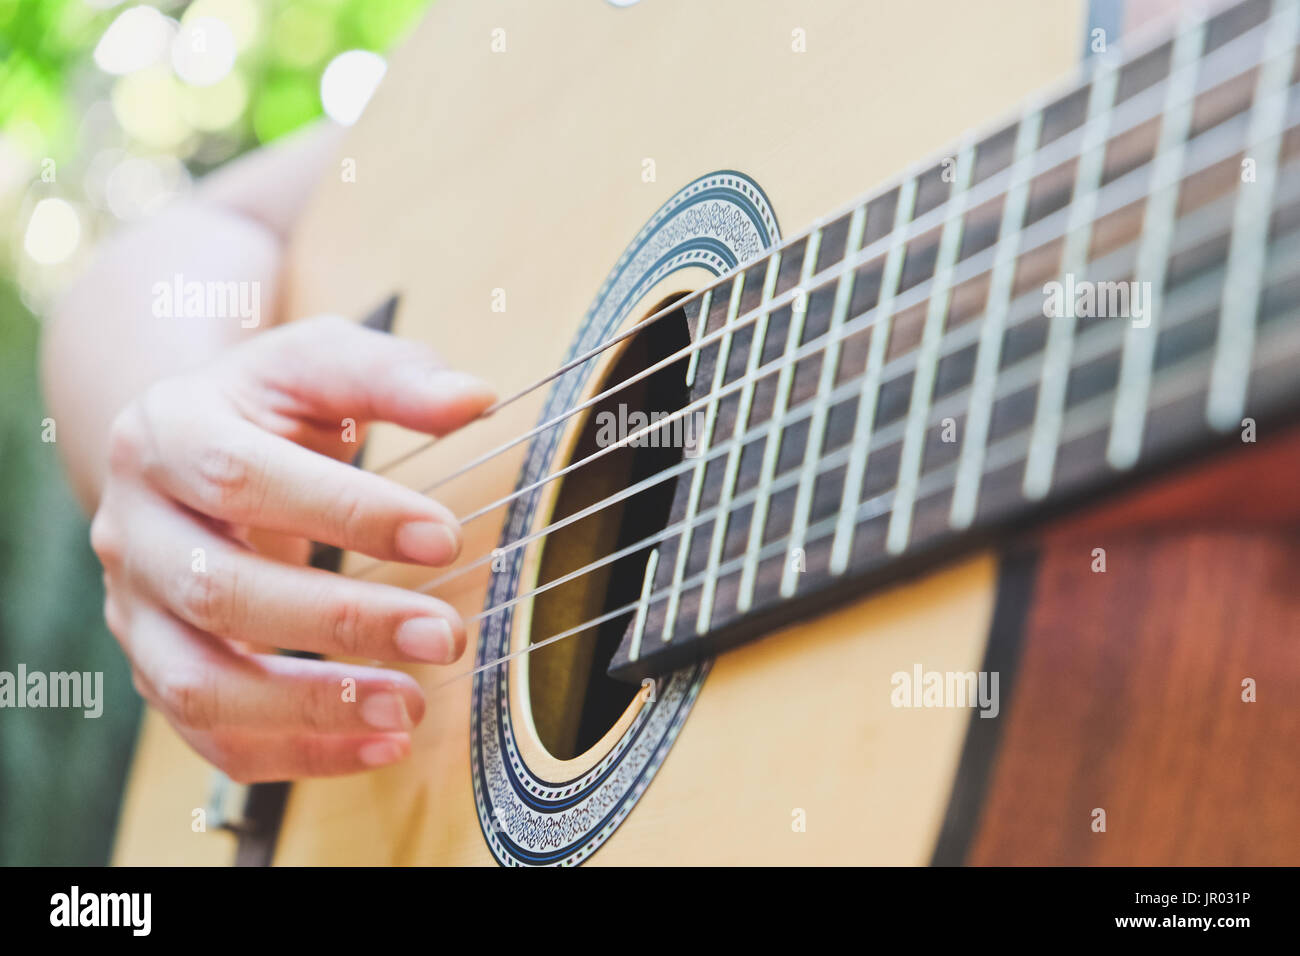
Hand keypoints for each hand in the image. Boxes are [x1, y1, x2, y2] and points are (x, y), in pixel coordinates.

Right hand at [89, 315, 494, 781]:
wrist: (187, 450)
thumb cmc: (265, 405)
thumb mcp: (319, 363)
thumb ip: (393, 374)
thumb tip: (474, 398)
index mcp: (165, 434)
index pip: (241, 479)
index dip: (344, 513)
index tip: (445, 537)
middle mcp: (131, 527)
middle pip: (217, 591)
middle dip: (340, 622)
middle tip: (445, 635)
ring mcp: (134, 609)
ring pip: (199, 684)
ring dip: (311, 709)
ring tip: (410, 705)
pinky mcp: (156, 668)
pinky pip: (211, 735)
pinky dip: (297, 755)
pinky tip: (380, 744)